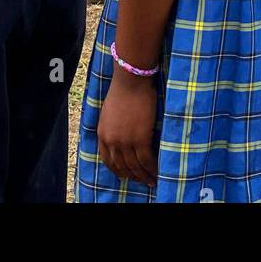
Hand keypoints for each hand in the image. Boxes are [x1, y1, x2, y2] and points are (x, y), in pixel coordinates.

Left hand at [97, 72, 157, 186]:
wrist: (131, 80)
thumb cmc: (122, 92)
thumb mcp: (108, 113)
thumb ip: (111, 129)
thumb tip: (119, 140)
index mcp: (102, 135)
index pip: (108, 161)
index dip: (118, 170)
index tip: (126, 175)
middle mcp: (112, 141)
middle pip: (122, 167)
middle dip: (133, 176)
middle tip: (142, 181)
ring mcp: (126, 141)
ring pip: (135, 167)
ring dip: (144, 176)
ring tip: (152, 181)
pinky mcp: (141, 139)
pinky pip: (147, 160)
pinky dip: (153, 168)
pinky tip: (158, 171)